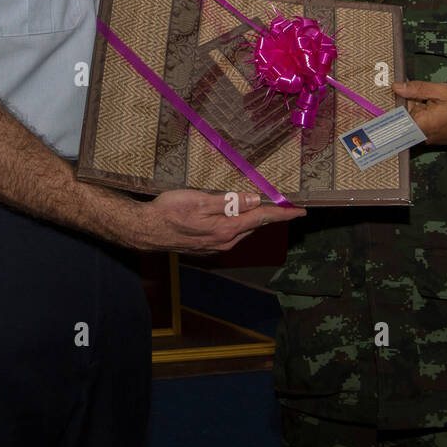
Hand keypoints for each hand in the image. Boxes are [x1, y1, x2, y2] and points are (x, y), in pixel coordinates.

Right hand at [135, 189, 305, 254]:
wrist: (146, 231)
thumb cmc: (170, 211)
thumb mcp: (200, 200)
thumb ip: (229, 202)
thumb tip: (254, 199)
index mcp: (226, 228)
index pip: (262, 218)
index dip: (283, 213)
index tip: (301, 211)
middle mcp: (225, 241)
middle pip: (255, 225)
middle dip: (272, 216)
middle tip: (287, 207)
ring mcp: (215, 247)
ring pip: (243, 231)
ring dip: (255, 220)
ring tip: (265, 208)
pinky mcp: (206, 247)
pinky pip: (231, 235)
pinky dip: (240, 225)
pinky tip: (238, 217)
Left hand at [392, 79, 446, 147]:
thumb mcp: (443, 91)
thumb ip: (418, 89)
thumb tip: (396, 86)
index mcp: (421, 124)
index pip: (394, 116)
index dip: (387, 104)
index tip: (379, 93)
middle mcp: (418, 134)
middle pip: (397, 118)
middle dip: (395, 103)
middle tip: (392, 88)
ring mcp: (420, 138)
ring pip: (404, 121)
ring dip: (404, 108)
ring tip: (412, 97)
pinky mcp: (423, 138)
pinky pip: (411, 124)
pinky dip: (412, 113)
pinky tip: (418, 103)